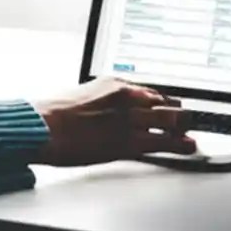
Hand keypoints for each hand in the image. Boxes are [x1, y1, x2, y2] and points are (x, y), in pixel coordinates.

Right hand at [33, 78, 196, 165]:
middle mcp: (129, 96)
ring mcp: (131, 118)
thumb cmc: (55, 115)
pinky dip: (181, 145)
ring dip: (183, 128)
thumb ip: (106, 100)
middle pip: (167, 102)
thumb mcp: (86, 96)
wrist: (42, 127)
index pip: (153, 91)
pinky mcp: (129, 140)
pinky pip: (164, 141)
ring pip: (172, 120)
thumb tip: (114, 109)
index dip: (165, 102)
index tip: (171, 107)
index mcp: (117, 84)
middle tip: (184, 122)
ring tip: (188, 135)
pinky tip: (188, 147)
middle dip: (179, 114)